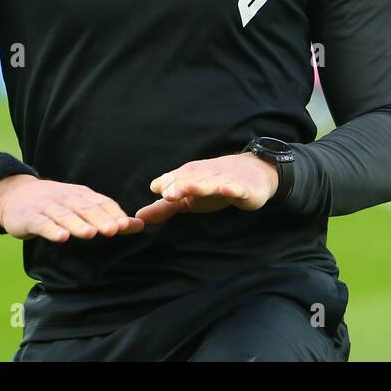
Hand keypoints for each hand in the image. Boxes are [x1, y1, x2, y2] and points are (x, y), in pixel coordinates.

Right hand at [0, 175, 145, 241]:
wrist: (14, 195)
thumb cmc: (54, 204)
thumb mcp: (81, 205)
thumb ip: (109, 216)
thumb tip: (139, 225)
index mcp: (81, 195)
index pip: (100, 202)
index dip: (112, 213)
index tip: (125, 225)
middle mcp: (66, 198)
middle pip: (85, 208)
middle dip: (100, 219)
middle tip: (113, 229)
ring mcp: (47, 207)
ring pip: (64, 215)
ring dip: (78, 224)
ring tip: (90, 234)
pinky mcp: (31, 217)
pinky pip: (43, 223)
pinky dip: (52, 230)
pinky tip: (62, 237)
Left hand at [134, 154, 278, 224]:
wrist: (252, 173)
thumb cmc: (213, 186)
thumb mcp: (188, 198)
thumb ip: (164, 207)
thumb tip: (138, 216)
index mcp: (191, 176)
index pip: (177, 178)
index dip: (168, 183)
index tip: (157, 189)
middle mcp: (206, 175)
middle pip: (192, 179)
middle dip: (180, 185)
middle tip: (167, 193)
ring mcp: (225, 180)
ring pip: (212, 182)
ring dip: (202, 185)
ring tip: (191, 189)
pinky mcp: (243, 188)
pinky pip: (238, 188)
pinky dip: (233, 188)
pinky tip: (228, 189)